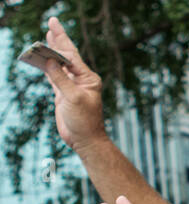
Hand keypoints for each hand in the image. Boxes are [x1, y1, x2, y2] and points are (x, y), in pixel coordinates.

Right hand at [40, 17, 107, 151]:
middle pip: (67, 55)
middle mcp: (81, 79)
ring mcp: (71, 85)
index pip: (72, 57)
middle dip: (59, 39)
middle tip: (53, 21)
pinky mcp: (63, 92)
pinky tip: (42, 56)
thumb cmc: (85, 121)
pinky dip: (46, 65)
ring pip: (59, 63)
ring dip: (52, 49)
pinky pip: (53, 74)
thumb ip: (61, 78)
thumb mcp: (73, 98)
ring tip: (48, 34)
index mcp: (89, 79)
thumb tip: (49, 61)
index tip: (52, 31)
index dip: (61, 43)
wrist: (85, 139)